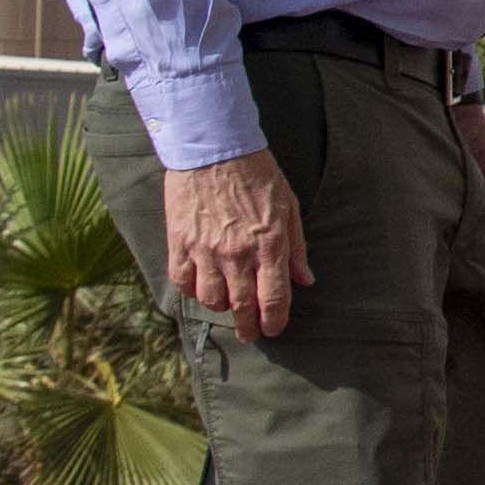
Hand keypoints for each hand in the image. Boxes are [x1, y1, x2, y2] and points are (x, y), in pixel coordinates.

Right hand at [167, 151, 310, 338]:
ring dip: (221, 307)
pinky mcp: (179, 242)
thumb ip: (296, 247)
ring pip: (210, 298)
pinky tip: (201, 287)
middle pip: (241, 306)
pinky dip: (192, 290)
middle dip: (248, 326)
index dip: (274, 321)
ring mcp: (205, 250)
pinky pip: (182, 281)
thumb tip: (305, 280)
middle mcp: (237, 253)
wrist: (214, 149)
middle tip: (250, 334)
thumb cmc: (258, 175)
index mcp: (269, 244)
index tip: (274, 330)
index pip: (274, 298)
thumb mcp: (289, 206)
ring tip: (227, 305)